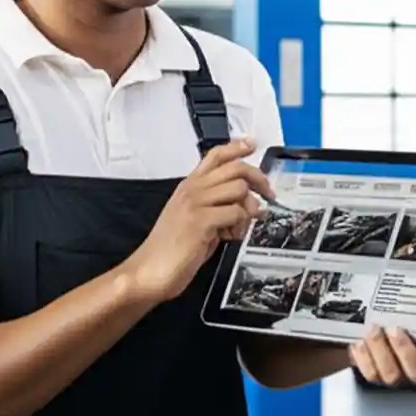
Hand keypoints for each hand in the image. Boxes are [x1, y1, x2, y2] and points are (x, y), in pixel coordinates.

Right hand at [121, 138, 272, 302]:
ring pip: (238, 187)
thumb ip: (216, 208)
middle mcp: (192, 190)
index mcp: (189, 186)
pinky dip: (241, 225)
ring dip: (248, 207)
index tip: (252, 144)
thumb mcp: (193, 219)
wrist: (148, 271)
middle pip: (235, 167)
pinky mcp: (200, 222)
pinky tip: (231, 236)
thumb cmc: (169, 249)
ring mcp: (195, 204)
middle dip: (258, 179)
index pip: (215, 156)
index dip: (237, 147)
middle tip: (267, 194)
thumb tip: (244, 207)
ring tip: (240, 226)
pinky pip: (235, 212)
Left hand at [348, 326, 415, 386]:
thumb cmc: (409, 310)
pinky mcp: (378, 376)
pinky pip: (370, 374)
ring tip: (374, 329)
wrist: (386, 320)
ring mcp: (400, 376)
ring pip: (391, 375)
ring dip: (380, 350)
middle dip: (404, 350)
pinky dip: (364, 357)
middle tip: (395, 329)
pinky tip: (360, 340)